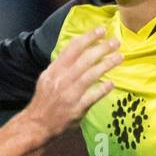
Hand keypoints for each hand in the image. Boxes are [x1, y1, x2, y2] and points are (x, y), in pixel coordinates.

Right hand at [23, 28, 121, 142]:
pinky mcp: (76, 109)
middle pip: (84, 60)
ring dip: (106, 65)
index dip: (88, 38)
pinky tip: (111, 83)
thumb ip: (62, 63)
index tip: (101, 30)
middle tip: (115, 42)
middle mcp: (61, 80)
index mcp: (54, 71)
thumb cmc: (45, 101)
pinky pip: (92, 97)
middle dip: (101, 48)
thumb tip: (76, 44)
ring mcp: (69, 95)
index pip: (72, 50)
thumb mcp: (47, 78)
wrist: (37, 125)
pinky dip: (102, 89)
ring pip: (90, 75)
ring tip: (119, 57)